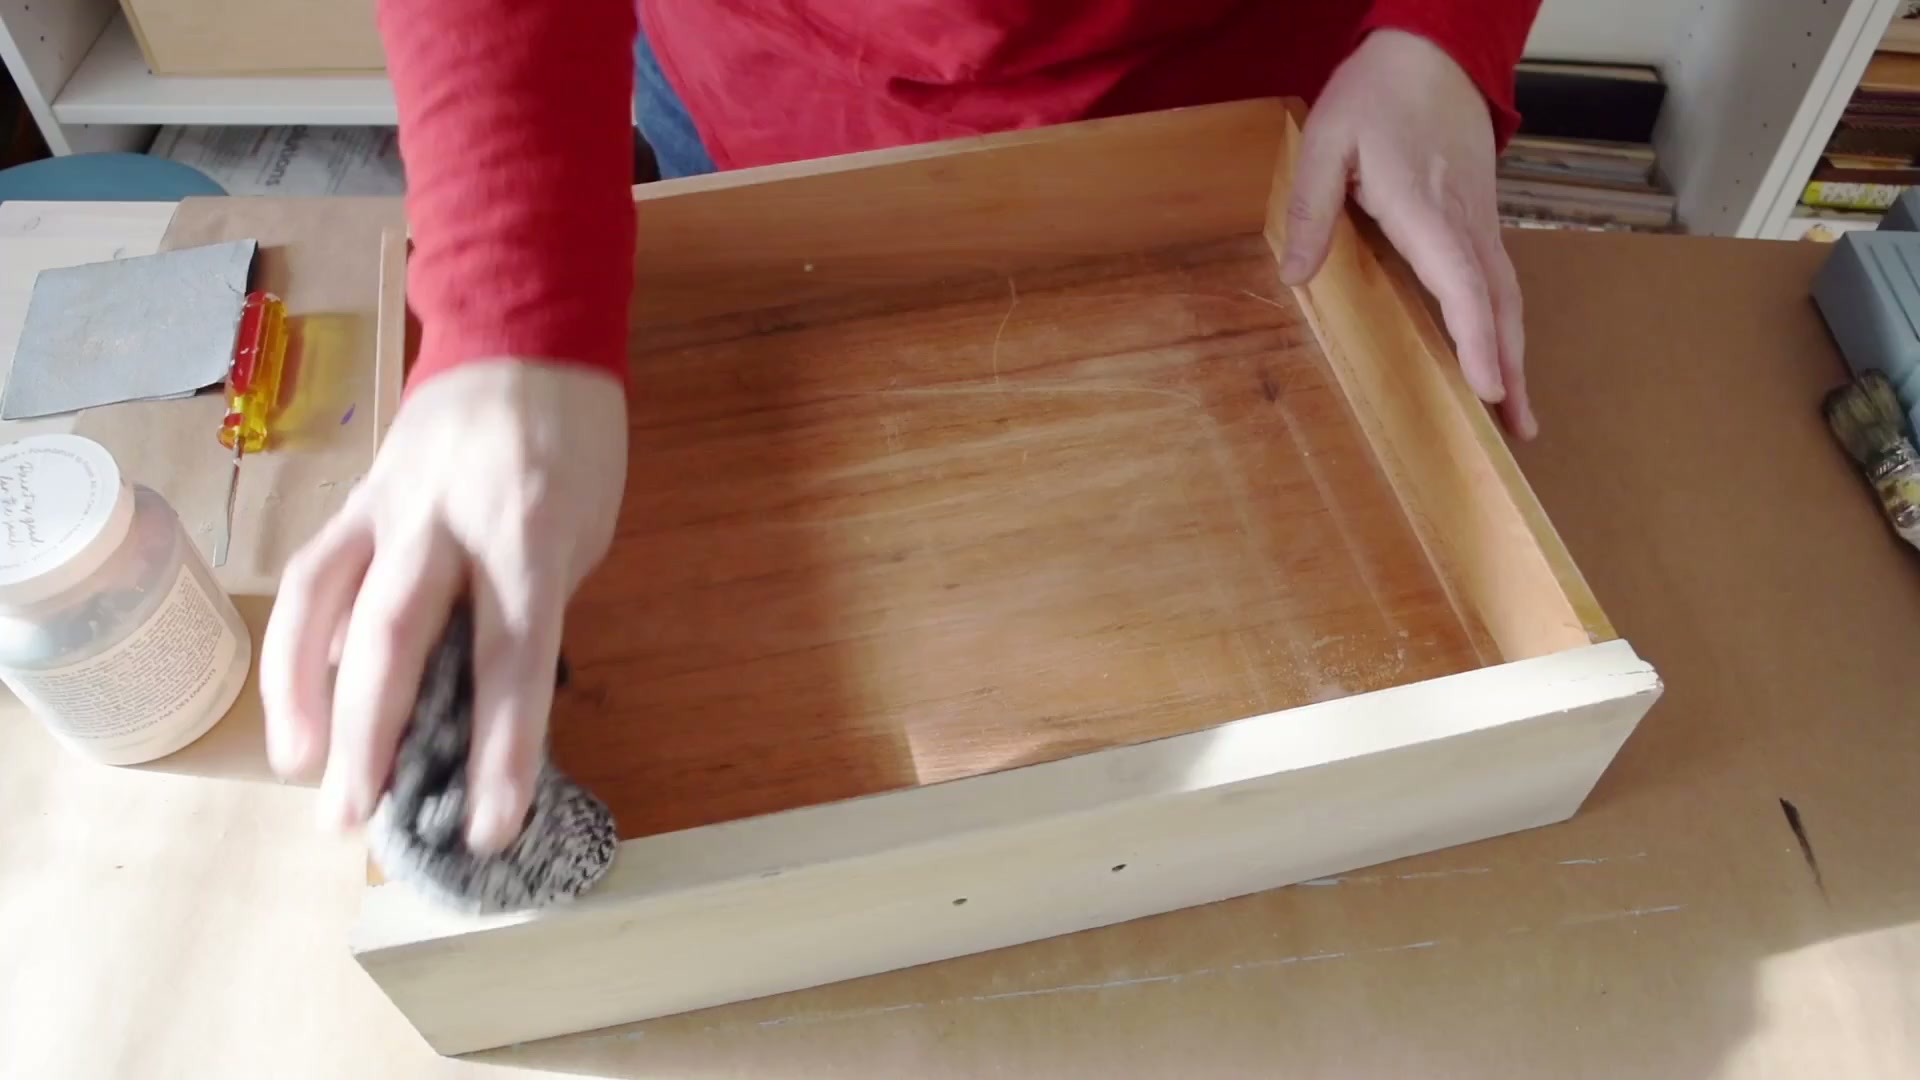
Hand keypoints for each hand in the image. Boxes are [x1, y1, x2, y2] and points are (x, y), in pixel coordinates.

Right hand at [261, 359, 626, 850]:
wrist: (525, 333)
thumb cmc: (576, 446)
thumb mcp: (586, 531)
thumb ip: (532, 607)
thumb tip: (484, 699)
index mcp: (531, 534)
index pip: (513, 659)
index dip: (503, 750)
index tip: (492, 828)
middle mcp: (449, 521)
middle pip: (397, 637)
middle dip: (372, 736)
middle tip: (355, 822)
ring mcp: (392, 503)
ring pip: (328, 602)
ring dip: (305, 694)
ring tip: (303, 772)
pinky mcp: (358, 494)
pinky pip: (317, 572)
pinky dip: (300, 640)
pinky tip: (299, 700)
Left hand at [1279, 29, 1534, 438]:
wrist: (1434, 50)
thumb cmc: (1377, 93)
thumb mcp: (1325, 139)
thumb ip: (1310, 207)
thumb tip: (1293, 276)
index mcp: (1427, 210)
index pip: (1462, 285)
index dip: (1477, 340)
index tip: (1489, 389)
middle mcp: (1465, 223)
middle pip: (1499, 305)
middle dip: (1511, 367)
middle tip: (1520, 430)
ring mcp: (1479, 221)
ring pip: (1507, 296)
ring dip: (1516, 352)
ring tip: (1521, 412)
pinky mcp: (1479, 218)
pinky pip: (1498, 279)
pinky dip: (1505, 322)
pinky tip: (1502, 351)